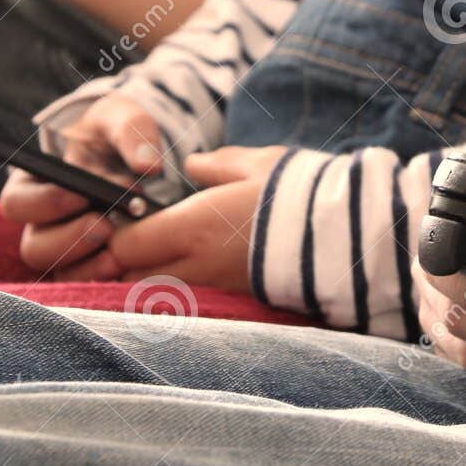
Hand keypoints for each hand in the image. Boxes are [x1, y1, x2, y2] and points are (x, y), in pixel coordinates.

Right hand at [0, 94, 166, 277]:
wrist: (133, 154)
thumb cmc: (115, 133)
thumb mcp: (121, 119)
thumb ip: (132, 134)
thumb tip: (148, 167)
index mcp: (34, 184)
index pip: (17, 204)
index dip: (45, 204)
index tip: (81, 196)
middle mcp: (43, 223)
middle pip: (35, 248)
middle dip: (70, 241)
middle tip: (106, 226)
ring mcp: (66, 249)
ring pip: (61, 273)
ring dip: (89, 267)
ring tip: (121, 253)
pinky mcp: (91, 266)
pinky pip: (88, 286)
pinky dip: (108, 280)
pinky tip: (132, 268)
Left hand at [104, 145, 288, 292]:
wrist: (348, 237)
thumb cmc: (301, 192)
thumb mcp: (257, 164)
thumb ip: (217, 166)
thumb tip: (193, 165)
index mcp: (193, 225)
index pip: (126, 245)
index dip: (116, 237)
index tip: (124, 222)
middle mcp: (198, 264)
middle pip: (133, 279)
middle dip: (124, 266)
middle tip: (130, 248)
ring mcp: (217, 288)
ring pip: (159, 296)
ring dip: (149, 282)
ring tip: (156, 263)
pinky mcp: (237, 301)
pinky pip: (191, 301)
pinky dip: (178, 293)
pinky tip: (187, 276)